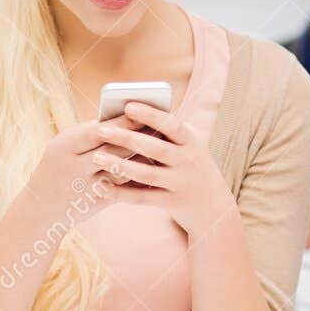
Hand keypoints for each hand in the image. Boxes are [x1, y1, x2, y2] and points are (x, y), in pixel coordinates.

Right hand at [25, 112, 148, 221]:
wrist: (41, 206)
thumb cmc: (59, 165)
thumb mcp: (65, 146)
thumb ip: (91, 133)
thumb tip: (127, 117)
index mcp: (64, 146)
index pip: (98, 130)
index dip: (122, 121)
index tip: (142, 111)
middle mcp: (74, 167)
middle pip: (114, 149)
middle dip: (139, 137)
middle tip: (160, 125)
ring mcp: (86, 187)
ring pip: (123, 169)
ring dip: (144, 157)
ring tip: (163, 144)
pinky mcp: (98, 202)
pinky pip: (125, 187)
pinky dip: (140, 176)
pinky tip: (155, 167)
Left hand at [90, 101, 236, 236]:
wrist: (213, 205)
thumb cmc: (190, 164)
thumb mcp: (188, 144)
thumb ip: (165, 130)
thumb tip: (128, 111)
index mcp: (191, 140)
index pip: (171, 124)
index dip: (151, 115)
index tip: (128, 106)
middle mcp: (188, 160)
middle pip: (156, 148)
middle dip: (128, 138)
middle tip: (101, 130)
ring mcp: (180, 182)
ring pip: (146, 174)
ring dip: (120, 166)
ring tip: (97, 156)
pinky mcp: (170, 202)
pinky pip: (142, 198)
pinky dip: (120, 193)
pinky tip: (101, 186)